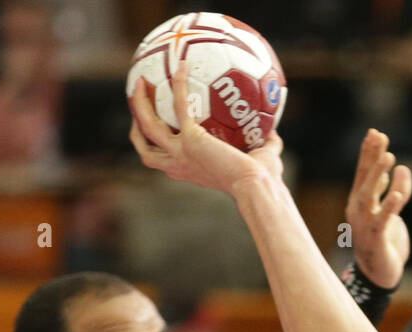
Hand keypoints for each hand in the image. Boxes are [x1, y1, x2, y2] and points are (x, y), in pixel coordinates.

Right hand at [129, 60, 282, 194]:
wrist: (256, 185)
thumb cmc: (263, 180)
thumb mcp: (261, 162)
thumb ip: (266, 146)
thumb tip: (275, 133)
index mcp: (189, 172)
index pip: (163, 163)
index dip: (155, 149)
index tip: (158, 132)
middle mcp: (179, 165)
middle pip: (145, 149)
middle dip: (136, 128)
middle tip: (137, 107)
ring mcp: (181, 153)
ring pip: (148, 127)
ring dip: (140, 104)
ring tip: (139, 82)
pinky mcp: (190, 139)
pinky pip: (179, 106)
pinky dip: (180, 84)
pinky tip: (183, 65)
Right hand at [345, 129, 411, 289]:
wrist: (378, 274)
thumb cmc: (383, 241)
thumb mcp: (390, 212)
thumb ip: (395, 190)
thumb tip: (401, 167)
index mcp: (360, 202)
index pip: (363, 173)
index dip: (369, 153)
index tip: (376, 132)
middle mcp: (358, 211)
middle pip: (364, 180)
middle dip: (372, 158)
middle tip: (381, 137)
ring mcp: (364, 225)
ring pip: (369, 197)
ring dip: (378, 176)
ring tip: (389, 158)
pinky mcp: (376, 240)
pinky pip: (382, 221)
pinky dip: (389, 208)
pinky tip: (397, 196)